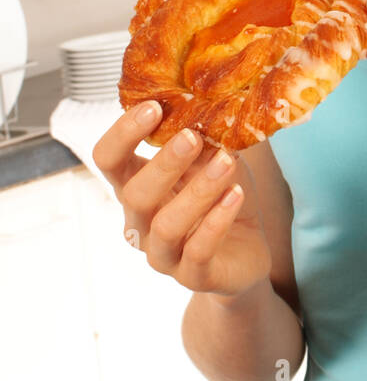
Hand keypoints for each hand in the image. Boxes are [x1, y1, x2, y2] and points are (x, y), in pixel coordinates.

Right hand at [92, 103, 272, 299]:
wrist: (245, 253)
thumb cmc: (220, 198)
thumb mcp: (212, 161)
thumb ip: (202, 139)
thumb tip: (204, 103)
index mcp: (135, 187)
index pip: (109, 160)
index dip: (123, 133)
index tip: (153, 106)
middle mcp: (140, 223)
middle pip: (134, 194)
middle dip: (163, 163)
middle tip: (192, 136)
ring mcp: (162, 254)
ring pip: (167, 225)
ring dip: (197, 191)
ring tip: (226, 163)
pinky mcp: (192, 276)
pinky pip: (198, 251)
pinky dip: (217, 220)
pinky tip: (236, 195)